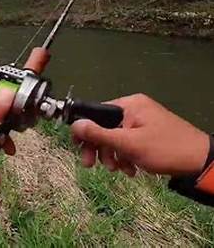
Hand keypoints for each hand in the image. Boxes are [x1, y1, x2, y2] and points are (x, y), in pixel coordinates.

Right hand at [71, 94, 209, 176]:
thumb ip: (99, 134)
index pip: (96, 113)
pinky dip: (125, 157)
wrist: (199, 162)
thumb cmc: (163, 149)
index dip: (85, 130)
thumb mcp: (127, 143)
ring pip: (115, 138)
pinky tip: (131, 169)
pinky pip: (128, 143)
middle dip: (99, 148)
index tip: (77, 146)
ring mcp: (142, 122)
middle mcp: (134, 109)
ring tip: (120, 169)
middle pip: (104, 127)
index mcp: (129, 105)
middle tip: (90, 164)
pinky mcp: (148, 134)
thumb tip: (74, 125)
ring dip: (113, 156)